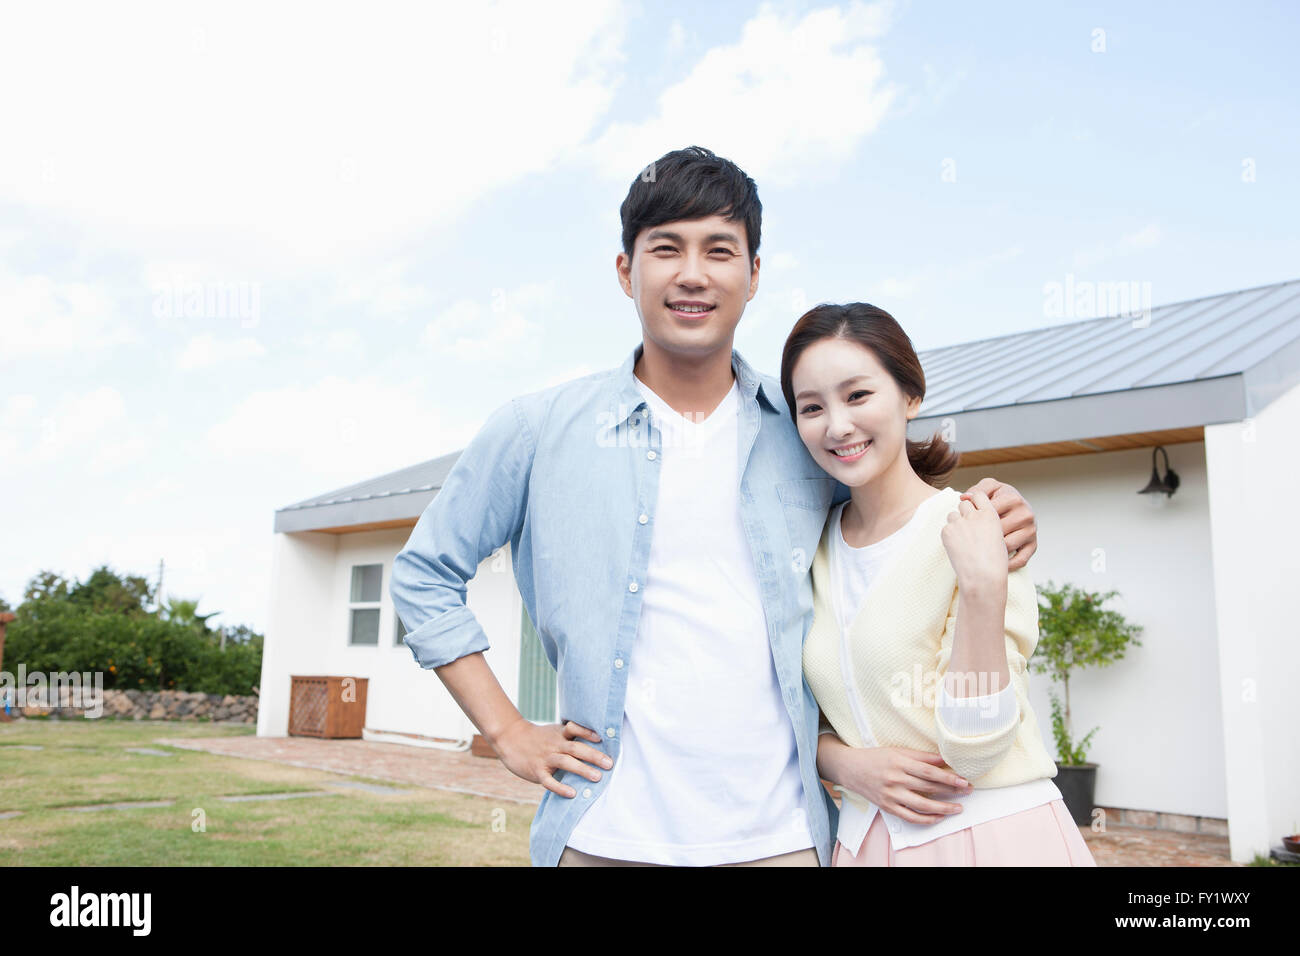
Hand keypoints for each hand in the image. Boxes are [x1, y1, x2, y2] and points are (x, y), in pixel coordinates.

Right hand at [491, 718, 613, 797]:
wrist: (510, 738)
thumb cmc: (537, 737)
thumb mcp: (554, 732)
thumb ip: (570, 737)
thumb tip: (596, 745)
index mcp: (560, 734)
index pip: (575, 729)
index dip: (588, 732)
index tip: (602, 738)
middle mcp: (554, 745)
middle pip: (576, 748)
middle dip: (594, 756)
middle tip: (609, 764)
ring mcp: (545, 758)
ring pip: (566, 763)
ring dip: (582, 770)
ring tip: (597, 777)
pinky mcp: (537, 771)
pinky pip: (549, 781)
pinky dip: (560, 788)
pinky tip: (572, 793)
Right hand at [834, 746, 971, 824]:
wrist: (851, 769)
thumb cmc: (876, 757)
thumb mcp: (898, 751)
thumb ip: (921, 756)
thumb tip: (944, 760)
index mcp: (899, 762)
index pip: (929, 771)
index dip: (948, 777)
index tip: (963, 779)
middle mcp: (896, 779)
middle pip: (929, 788)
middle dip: (952, 790)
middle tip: (968, 790)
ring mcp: (891, 795)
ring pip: (922, 805)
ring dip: (943, 808)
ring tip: (958, 808)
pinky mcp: (888, 807)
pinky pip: (910, 817)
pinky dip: (926, 819)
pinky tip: (938, 817)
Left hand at [942, 489, 1008, 594]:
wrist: (983, 577)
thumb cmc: (994, 561)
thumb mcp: (997, 536)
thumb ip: (986, 522)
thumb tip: (972, 509)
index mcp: (990, 514)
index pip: (980, 494)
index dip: (975, 500)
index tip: (974, 505)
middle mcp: (975, 515)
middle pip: (964, 503)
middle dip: (965, 513)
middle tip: (968, 529)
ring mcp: (960, 522)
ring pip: (953, 514)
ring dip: (956, 523)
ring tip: (963, 540)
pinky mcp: (947, 531)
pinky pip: (945, 528)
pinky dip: (949, 536)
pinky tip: (957, 548)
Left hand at [964, 477, 1036, 570]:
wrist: (1018, 506)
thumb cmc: (999, 497)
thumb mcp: (990, 488)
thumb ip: (977, 490)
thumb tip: (964, 498)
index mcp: (1013, 498)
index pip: (988, 513)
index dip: (974, 519)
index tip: (967, 522)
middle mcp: (1025, 514)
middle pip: (997, 532)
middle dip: (982, 536)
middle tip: (971, 539)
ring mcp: (1031, 530)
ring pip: (1006, 546)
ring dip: (993, 551)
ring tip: (980, 551)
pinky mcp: (1034, 545)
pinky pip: (1020, 560)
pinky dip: (1007, 564)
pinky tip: (994, 563)